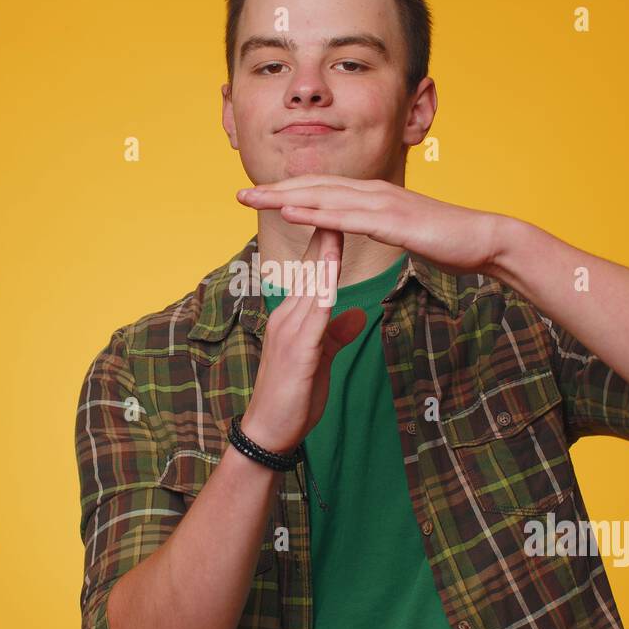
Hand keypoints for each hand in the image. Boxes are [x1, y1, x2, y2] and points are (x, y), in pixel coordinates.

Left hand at [236, 174, 504, 276]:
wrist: (484, 240)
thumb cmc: (447, 240)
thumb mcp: (402, 233)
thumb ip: (379, 228)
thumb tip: (362, 229)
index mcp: (373, 197)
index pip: (322, 191)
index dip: (288, 191)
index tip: (257, 195)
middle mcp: (373, 193)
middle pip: (315, 188)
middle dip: (275, 189)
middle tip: (238, 194)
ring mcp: (383, 204)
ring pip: (325, 198)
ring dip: (286, 196)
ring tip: (254, 197)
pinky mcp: (392, 221)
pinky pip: (348, 217)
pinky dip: (317, 213)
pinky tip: (293, 212)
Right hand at [240, 225, 365, 452]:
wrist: (270, 430)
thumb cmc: (294, 396)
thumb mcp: (322, 359)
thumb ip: (338, 334)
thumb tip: (358, 316)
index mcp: (294, 316)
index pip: (311, 270)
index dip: (327, 241)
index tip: (342, 212)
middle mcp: (287, 316)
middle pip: (309, 268)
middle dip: (324, 233)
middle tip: (337, 198)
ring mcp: (290, 332)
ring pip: (309, 286)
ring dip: (324, 256)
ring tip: (337, 225)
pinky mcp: (297, 352)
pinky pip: (312, 319)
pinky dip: (321, 296)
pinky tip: (332, 280)